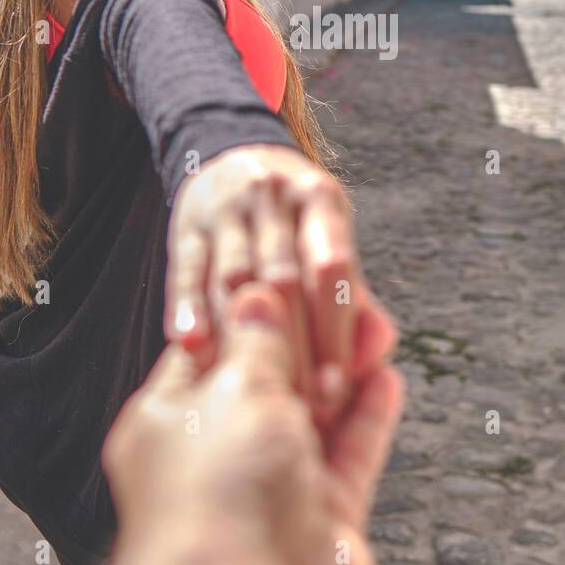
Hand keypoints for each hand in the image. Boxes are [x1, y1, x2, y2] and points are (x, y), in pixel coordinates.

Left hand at [88, 283, 403, 564]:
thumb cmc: (215, 496)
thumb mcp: (233, 387)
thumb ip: (256, 340)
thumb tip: (257, 297)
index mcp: (169, 422)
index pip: (211, 350)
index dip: (251, 312)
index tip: (286, 276)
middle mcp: (217, 457)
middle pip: (268, 383)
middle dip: (308, 340)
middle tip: (343, 299)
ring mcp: (270, 490)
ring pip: (314, 418)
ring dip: (344, 374)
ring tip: (375, 328)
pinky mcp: (320, 521)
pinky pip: (348, 456)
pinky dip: (368, 418)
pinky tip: (387, 380)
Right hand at [164, 145, 358, 411]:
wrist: (234, 156)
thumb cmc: (297, 219)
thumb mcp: (330, 237)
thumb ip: (354, 297)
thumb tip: (379, 352)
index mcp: (319, 198)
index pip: (332, 267)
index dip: (335, 331)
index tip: (338, 389)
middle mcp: (272, 197)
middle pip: (282, 278)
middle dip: (292, 347)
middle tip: (297, 407)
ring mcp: (226, 210)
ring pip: (233, 278)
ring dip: (241, 338)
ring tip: (249, 394)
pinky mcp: (186, 227)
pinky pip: (185, 273)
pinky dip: (189, 312)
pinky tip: (194, 350)